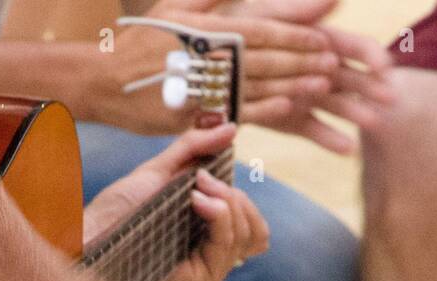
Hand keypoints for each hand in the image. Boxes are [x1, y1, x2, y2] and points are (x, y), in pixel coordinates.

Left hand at [84, 123, 268, 280]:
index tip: (211, 177)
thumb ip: (195, 148)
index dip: (243, 202)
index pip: (256, 231)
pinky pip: (228, 243)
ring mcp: (207, 277)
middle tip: (202, 179)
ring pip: (246, 235)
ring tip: (195, 190)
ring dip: (227, 201)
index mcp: (208, 244)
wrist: (89, 233)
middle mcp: (212, 265)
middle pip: (256, 231)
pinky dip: (219, 214)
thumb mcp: (161, 171)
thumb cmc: (117, 210)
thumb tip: (230, 127)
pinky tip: (196, 201)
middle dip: (235, 196)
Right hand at [106, 0, 336, 134]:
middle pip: (263, 57)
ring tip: (324, 83)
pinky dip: (264, 108)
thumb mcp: (173, 7)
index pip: (257, 28)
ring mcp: (200, 86)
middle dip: (301, 59)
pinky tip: (289, 106)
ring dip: (292, 83)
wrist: (102, 81)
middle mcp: (204, 55)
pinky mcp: (193, 114)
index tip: (320, 35)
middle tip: (333, 61)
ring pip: (255, 85)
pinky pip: (235, 111)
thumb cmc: (141, 42)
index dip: (292, 32)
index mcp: (204, 27)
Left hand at [230, 0, 394, 153]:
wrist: (209, 68)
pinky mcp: (294, 120)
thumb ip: (299, 11)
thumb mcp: (265, 17)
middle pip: (355, 78)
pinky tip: (348, 149)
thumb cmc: (235, 30)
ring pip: (340, 105)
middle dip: (374, 87)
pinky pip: (315, 130)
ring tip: (374, 123)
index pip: (356, 48)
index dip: (373, 57)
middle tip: (391, 98)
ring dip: (358, 113)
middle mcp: (320, 68)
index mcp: (320, 40)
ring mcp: (309, 96)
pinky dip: (330, 139)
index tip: (385, 68)